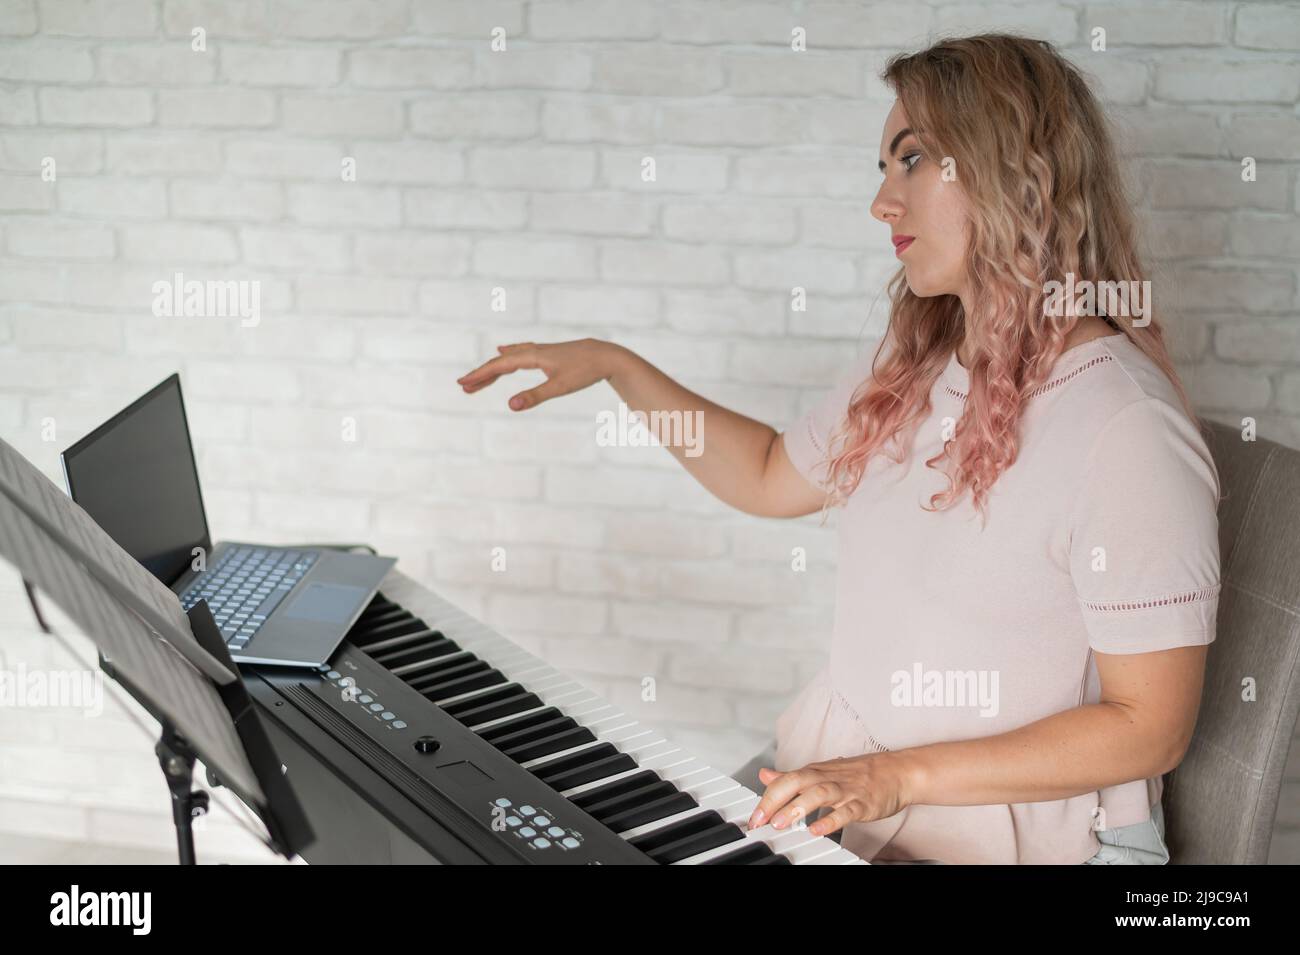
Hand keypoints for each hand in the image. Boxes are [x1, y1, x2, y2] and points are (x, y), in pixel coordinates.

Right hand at [456, 338, 623, 410]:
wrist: (607, 356)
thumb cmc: (585, 371)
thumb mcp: (559, 387)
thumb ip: (534, 396)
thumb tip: (510, 406)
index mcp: (533, 357)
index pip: (499, 366)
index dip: (480, 375)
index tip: (463, 383)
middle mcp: (534, 351)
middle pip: (501, 362)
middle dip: (482, 375)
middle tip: (464, 387)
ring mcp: (540, 351)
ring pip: (510, 358)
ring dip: (494, 368)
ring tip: (478, 377)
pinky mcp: (548, 354)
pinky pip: (520, 353)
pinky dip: (508, 355)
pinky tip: (504, 350)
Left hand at [747, 752, 914, 837]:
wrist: (898, 772)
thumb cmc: (859, 774)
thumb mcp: (822, 772)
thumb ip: (792, 777)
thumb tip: (765, 775)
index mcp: (816, 772)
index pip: (785, 780)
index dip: (766, 797)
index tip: (753, 818)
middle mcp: (828, 778)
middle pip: (796, 782)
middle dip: (774, 800)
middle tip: (759, 820)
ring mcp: (846, 790)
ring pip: (819, 794)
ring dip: (797, 808)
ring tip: (780, 823)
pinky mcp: (863, 803)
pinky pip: (846, 811)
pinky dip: (831, 821)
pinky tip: (817, 830)